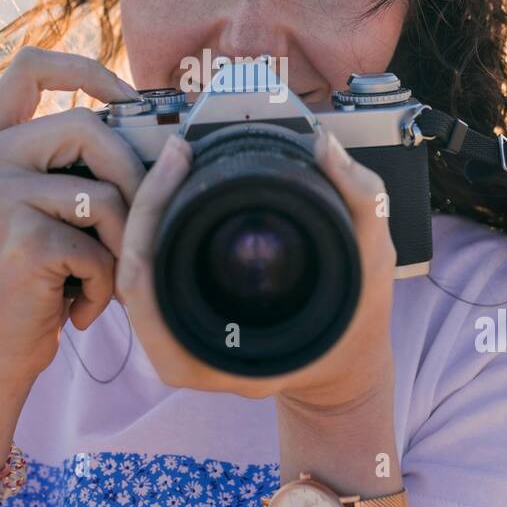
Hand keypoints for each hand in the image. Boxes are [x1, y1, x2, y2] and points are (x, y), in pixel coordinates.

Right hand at [0, 46, 144, 388]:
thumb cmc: (31, 280)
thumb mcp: (37, 209)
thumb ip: (69, 164)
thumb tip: (162, 135)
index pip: (30, 67)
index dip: (85, 69)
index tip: (126, 98)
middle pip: (88, 127)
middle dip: (131, 177)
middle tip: (135, 226)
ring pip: (104, 192)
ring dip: (118, 246)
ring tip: (97, 279)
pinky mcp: (20, 237)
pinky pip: (99, 244)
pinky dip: (102, 283)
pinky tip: (76, 308)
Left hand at [115, 128, 398, 410]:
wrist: (347, 362)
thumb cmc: (357, 317)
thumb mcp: (373, 257)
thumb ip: (359, 201)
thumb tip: (323, 144)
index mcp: (225, 356)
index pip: (149, 285)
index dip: (153, 212)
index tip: (180, 155)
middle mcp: (194, 357)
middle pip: (133, 276)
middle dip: (145, 202)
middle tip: (176, 151)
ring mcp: (184, 343)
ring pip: (134, 278)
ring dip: (142, 217)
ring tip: (172, 166)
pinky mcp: (184, 323)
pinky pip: (149, 279)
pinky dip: (150, 235)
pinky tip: (168, 195)